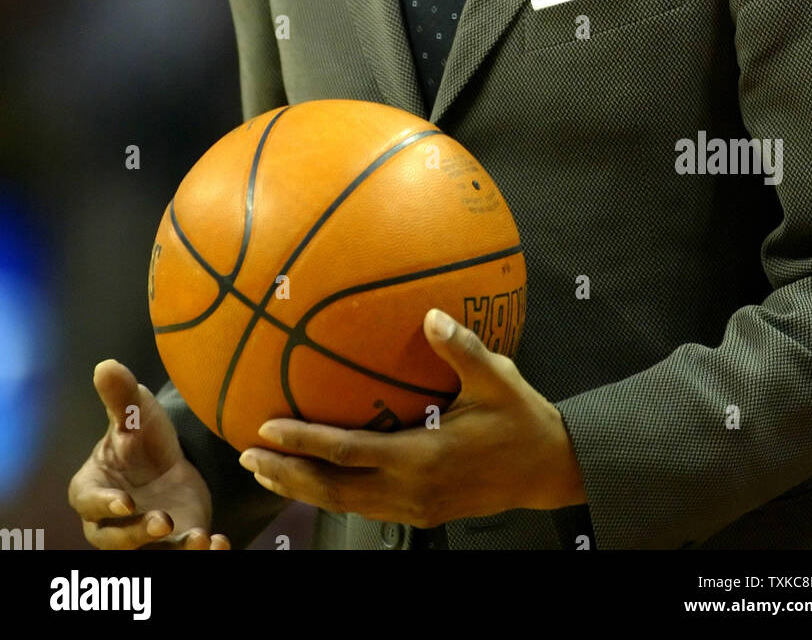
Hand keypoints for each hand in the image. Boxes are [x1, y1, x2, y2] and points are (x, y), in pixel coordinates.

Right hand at [68, 359, 230, 549]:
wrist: (170, 459)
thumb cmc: (140, 438)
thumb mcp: (135, 414)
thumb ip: (120, 395)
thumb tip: (105, 365)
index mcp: (92, 490)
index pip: (89, 503)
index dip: (104, 505)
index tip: (124, 502)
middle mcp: (111, 523)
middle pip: (115, 539)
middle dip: (137, 534)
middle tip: (163, 521)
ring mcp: (141, 538)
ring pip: (150, 554)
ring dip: (173, 551)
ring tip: (199, 539)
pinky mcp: (171, 545)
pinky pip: (181, 556)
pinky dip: (200, 553)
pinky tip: (219, 543)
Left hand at [237, 308, 586, 528]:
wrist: (549, 470)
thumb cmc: (522, 420)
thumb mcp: (497, 378)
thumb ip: (461, 347)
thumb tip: (430, 314)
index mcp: (422, 457)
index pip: (347, 452)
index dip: (304, 442)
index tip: (267, 426)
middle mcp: (411, 490)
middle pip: (332, 489)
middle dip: (285, 474)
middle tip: (246, 454)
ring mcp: (414, 507)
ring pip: (343, 504)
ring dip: (301, 488)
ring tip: (265, 471)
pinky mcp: (420, 513)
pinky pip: (362, 507)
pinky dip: (330, 494)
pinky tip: (314, 479)